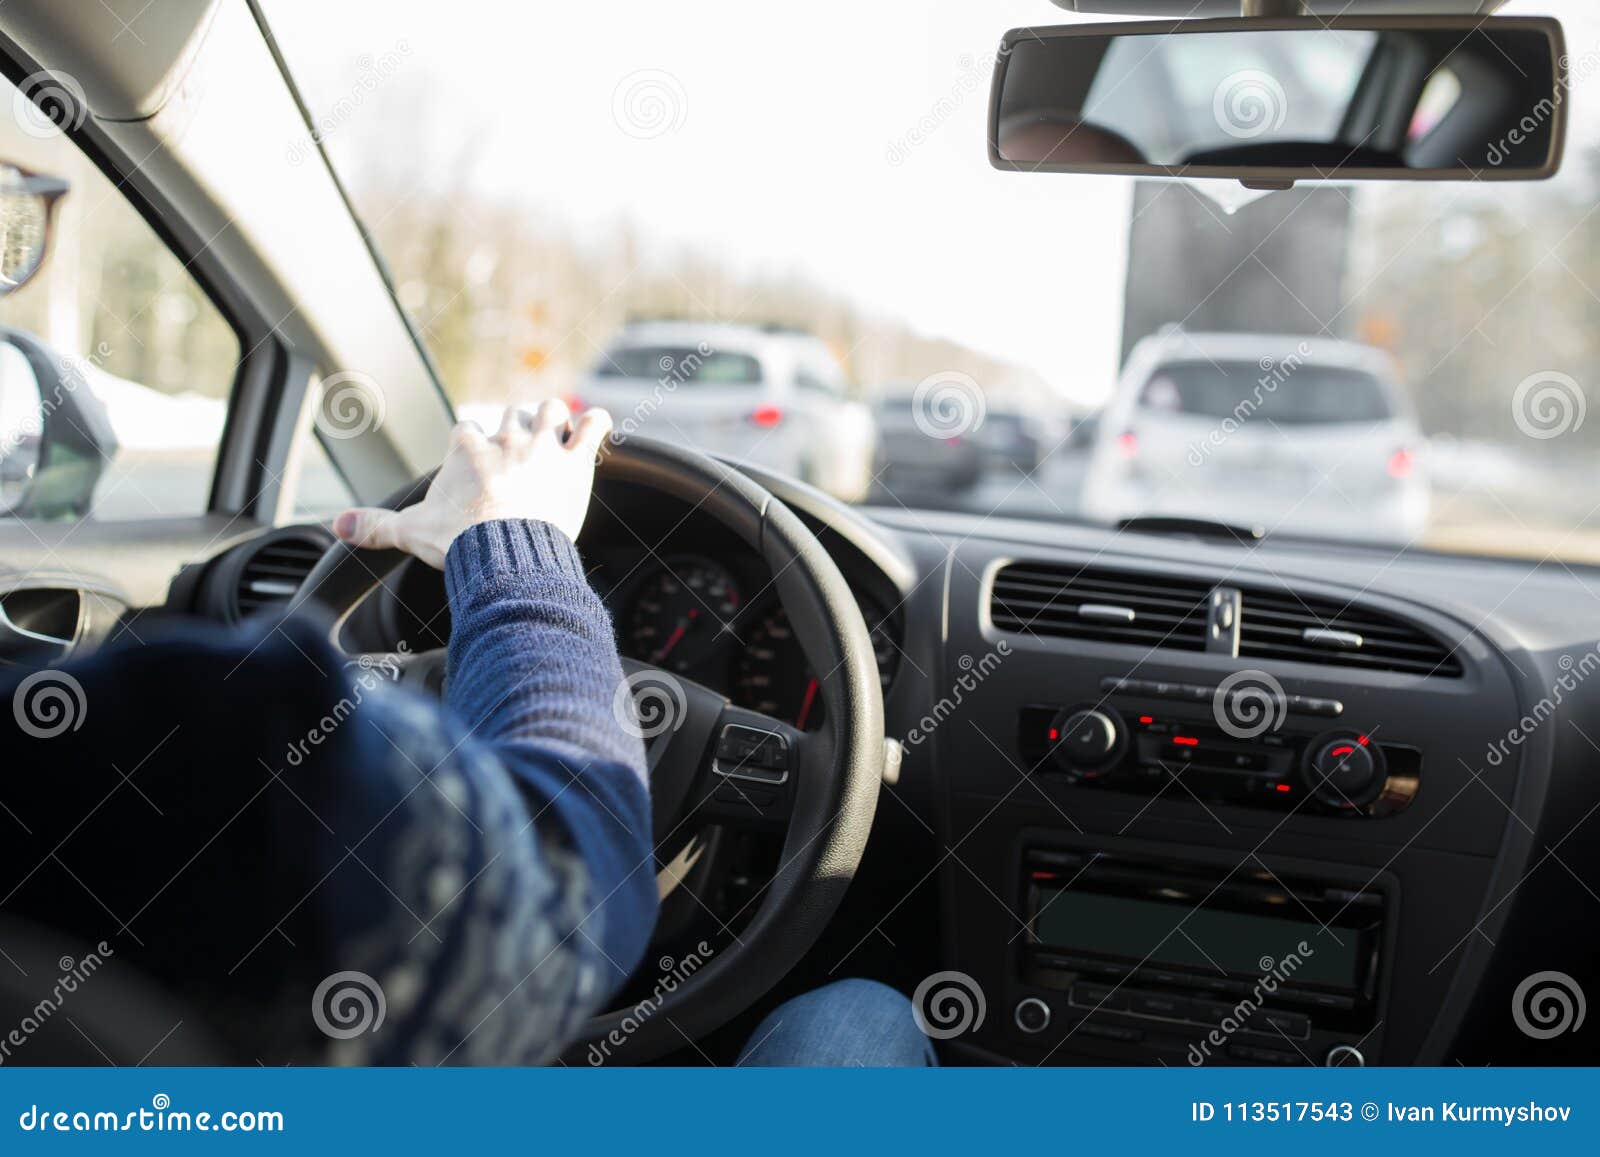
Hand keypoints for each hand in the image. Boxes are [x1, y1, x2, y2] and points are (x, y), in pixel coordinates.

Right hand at [333, 401, 611, 568]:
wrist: (503, 552)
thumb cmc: (458, 541)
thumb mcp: (411, 531)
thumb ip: (377, 525)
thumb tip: (339, 527)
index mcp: (466, 449)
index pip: (469, 429)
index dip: (475, 443)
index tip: (479, 459)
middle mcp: (504, 438)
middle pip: (511, 415)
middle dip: (517, 429)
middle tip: (521, 452)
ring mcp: (542, 446)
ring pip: (551, 410)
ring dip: (554, 418)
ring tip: (557, 433)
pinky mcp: (574, 462)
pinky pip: (592, 425)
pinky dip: (596, 423)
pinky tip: (595, 427)